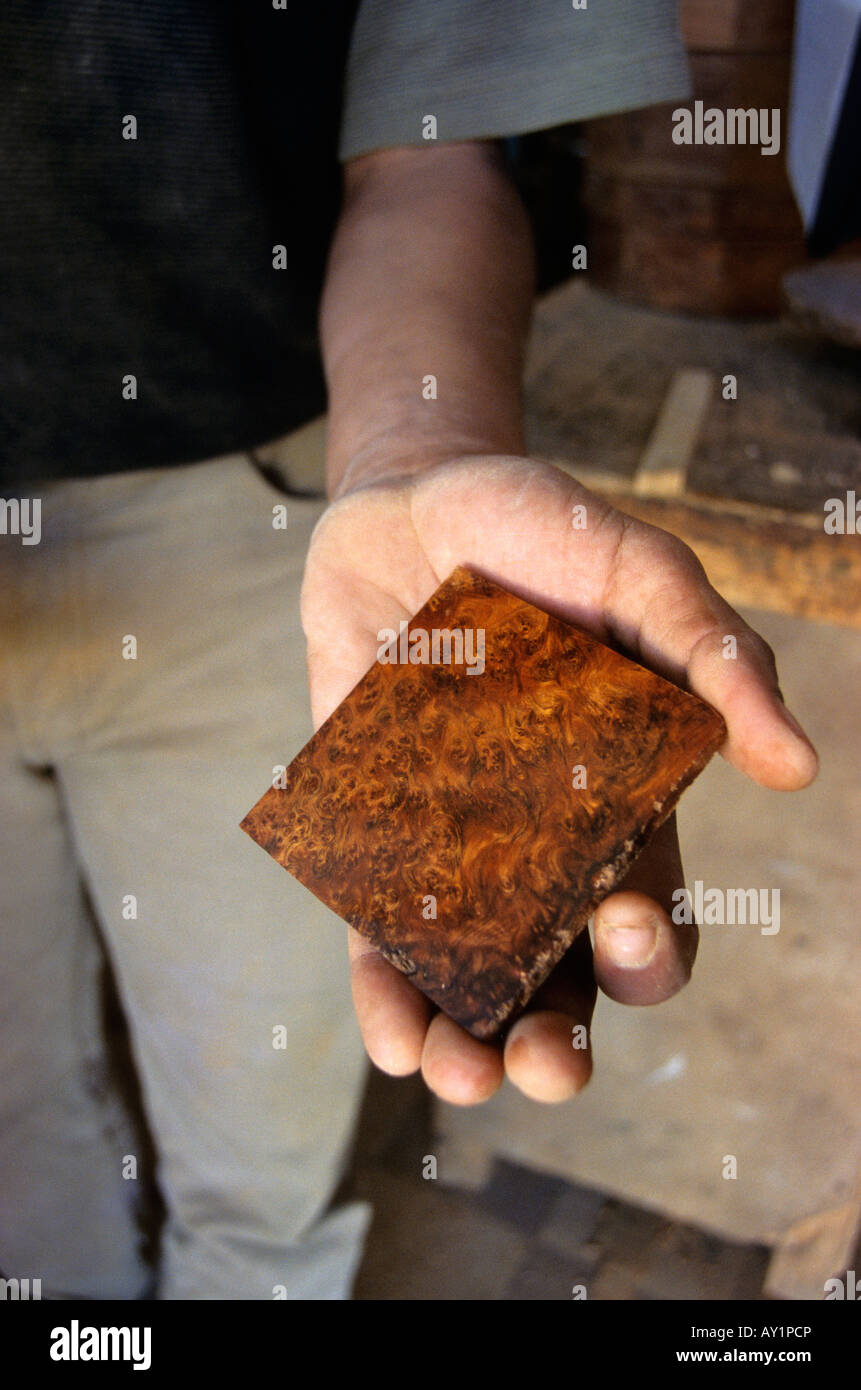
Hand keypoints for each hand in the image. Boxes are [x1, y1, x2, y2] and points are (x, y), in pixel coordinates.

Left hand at [301, 454, 817, 1104]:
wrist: (410, 502)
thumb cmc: (540, 532)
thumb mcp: (641, 573)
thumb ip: (718, 655)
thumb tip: (795, 765)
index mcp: (624, 805)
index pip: (652, 914)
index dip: (649, 952)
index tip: (621, 928)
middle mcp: (542, 846)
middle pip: (563, 979)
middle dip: (563, 1041)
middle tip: (547, 1062)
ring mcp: (454, 848)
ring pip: (472, 982)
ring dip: (472, 1048)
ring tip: (460, 1073)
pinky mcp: (374, 838)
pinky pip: (380, 937)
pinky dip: (388, 994)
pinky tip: (398, 1038)